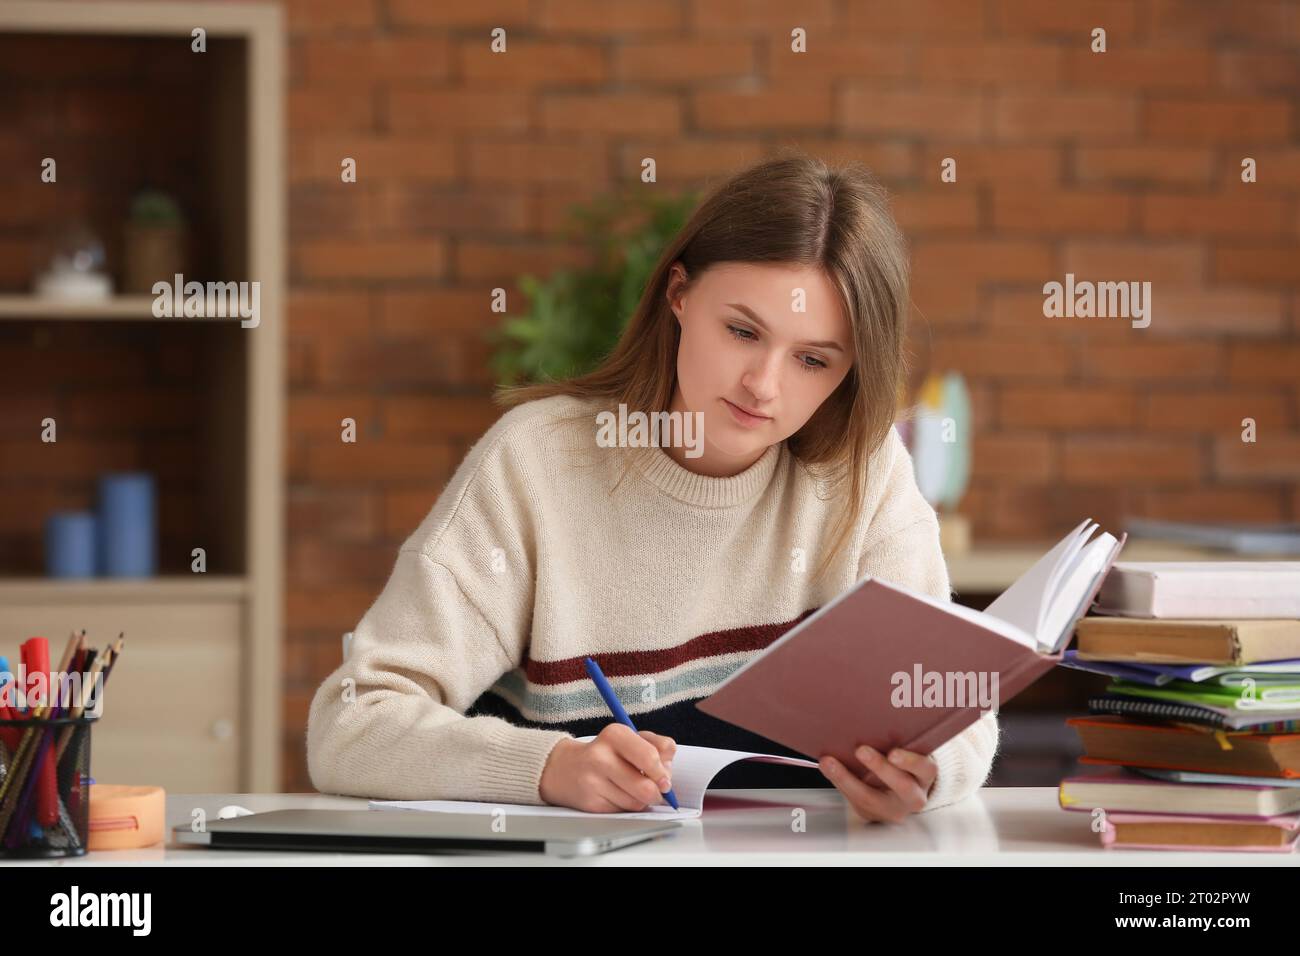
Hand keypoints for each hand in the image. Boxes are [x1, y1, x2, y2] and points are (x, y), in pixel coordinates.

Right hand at [539, 724, 676, 812]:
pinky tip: (619, 796)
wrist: (564, 768)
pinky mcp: (590, 803)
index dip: (663, 771)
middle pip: (645, 786)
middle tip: (657, 790)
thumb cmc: (605, 752)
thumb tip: (669, 763)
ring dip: (642, 801)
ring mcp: (593, 781)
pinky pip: (623, 811)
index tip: (664, 777)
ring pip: (636, 802)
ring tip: (635, 790)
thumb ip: (656, 745)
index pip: (650, 756)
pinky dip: (627, 807)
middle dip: (657, 792)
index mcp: (615, 734)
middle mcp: (601, 756)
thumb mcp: (630, 739)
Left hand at [818, 745, 937, 823]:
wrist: (898, 792)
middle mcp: (913, 797)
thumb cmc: (903, 762)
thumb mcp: (908, 750)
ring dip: (847, 779)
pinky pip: (854, 802)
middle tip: (861, 750)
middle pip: (901, 786)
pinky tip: (827, 768)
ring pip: (870, 799)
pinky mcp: (871, 814)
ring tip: (829, 762)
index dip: (910, 762)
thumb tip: (878, 707)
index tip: (893, 753)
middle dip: (880, 768)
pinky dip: (839, 783)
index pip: (925, 768)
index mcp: (925, 775)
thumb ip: (899, 737)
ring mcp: (892, 809)